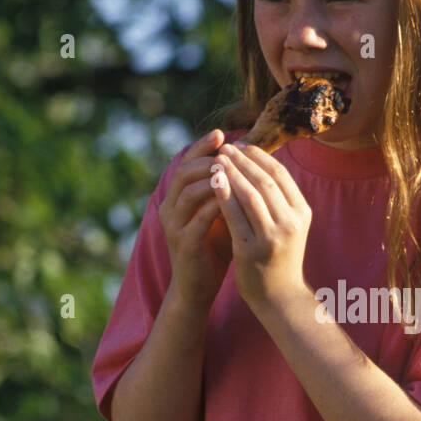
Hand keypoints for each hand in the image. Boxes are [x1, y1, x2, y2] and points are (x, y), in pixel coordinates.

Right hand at [159, 129, 232, 311]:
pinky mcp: (184, 243)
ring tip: (232, 170)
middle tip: (228, 150)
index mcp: (177, 198)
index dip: (201, 146)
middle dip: (207, 158)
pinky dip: (216, 205)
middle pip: (184, 172)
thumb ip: (228, 192)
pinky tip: (234, 199)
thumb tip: (250, 163)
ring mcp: (175, 225)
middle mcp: (170, 208)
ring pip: (188, 191)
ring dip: (211, 178)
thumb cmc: (214, 248)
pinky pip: (198, 218)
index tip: (222, 133)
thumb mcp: (221, 214)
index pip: (186, 163)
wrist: (198, 287)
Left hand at [210, 142, 311, 312]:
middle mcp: (291, 223)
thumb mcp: (289, 226)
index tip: (240, 145)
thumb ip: (279, 199)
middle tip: (225, 147)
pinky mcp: (252, 250)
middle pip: (265, 181)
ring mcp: (272, 237)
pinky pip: (234, 216)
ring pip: (250, 195)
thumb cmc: (280, 257)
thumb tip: (260, 162)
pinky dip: (223, 195)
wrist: (279, 297)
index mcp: (302, 213)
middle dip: (243, 160)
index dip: (259, 156)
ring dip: (232, 173)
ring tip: (216, 160)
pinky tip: (212, 183)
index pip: (280, 174)